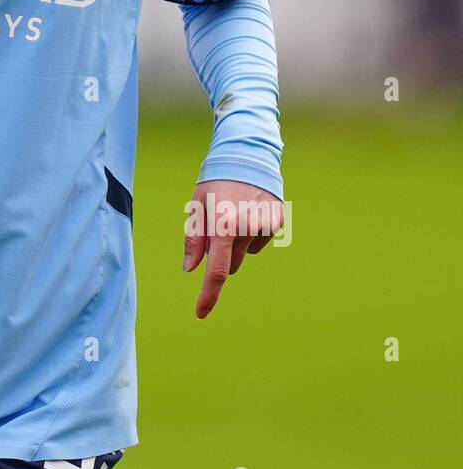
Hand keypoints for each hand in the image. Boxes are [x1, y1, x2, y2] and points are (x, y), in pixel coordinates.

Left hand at [183, 181, 282, 319]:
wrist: (247, 155)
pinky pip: (260, 241)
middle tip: (216, 228)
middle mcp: (247, 228)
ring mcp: (265, 225)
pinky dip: (252, 234)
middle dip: (221, 256)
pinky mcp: (277, 221)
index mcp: (223, 225)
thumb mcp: (197, 207)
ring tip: (234, 212)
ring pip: (246, 253)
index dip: (209, 295)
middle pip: (231, 265)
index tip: (201, 313)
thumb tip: (191, 269)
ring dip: (237, 243)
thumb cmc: (215, 181)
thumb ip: (194, 240)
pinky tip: (249, 211)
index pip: (217, 271)